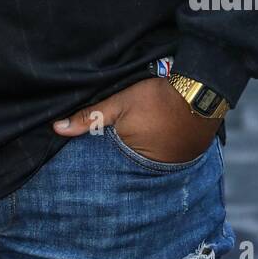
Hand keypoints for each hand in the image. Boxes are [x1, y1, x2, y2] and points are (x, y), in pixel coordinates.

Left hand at [52, 77, 218, 162]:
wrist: (201, 89)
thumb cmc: (157, 96)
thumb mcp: (119, 103)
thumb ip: (90, 117)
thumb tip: (56, 128)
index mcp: (131, 157)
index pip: (109, 163)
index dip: (103, 157)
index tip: (98, 150)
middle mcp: (152, 168)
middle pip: (129, 166)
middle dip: (121, 160)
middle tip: (120, 145)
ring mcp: (172, 165)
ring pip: (148, 164)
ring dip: (143, 156)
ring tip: (141, 142)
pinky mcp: (187, 158)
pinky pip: (168, 160)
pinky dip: (161, 152)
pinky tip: (158, 141)